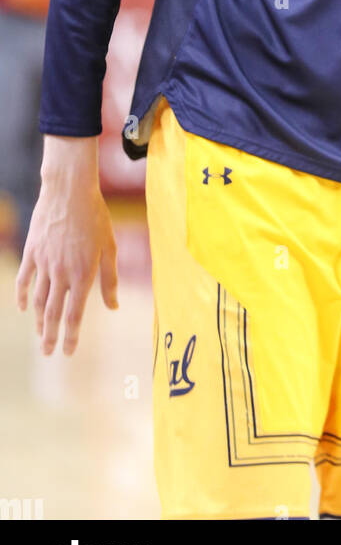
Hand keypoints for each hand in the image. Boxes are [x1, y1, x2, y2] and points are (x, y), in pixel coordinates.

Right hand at [16, 136, 118, 355]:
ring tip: (41, 335)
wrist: (70, 191)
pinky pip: (25, 280)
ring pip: (39, 299)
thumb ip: (110, 280)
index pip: (75, 314)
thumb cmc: (96, 217)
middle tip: (48, 353)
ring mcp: (44, 263)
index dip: (71, 336)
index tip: (68, 352)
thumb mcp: (109, 247)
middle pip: (53, 312)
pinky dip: (23, 296)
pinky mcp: (32, 252)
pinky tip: (24, 307)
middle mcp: (62, 273)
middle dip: (51, 336)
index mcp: (83, 274)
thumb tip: (113, 307)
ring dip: (39, 320)